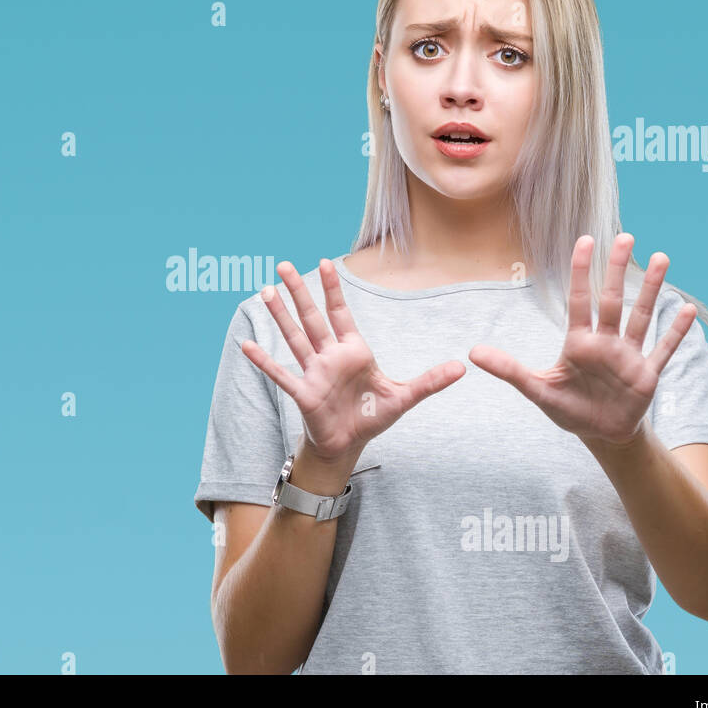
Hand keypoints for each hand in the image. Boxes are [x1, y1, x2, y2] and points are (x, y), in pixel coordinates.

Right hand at [241, 258, 466, 465]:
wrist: (349, 444)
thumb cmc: (372, 416)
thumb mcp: (404, 397)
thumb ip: (430, 381)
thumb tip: (461, 368)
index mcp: (353, 351)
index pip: (341, 313)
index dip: (332, 289)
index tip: (324, 263)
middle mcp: (329, 357)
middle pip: (312, 318)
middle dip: (299, 292)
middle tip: (282, 264)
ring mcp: (313, 373)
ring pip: (294, 337)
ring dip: (280, 315)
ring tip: (265, 291)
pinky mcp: (303, 392)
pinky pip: (280, 374)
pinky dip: (263, 361)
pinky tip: (246, 345)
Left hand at [466, 233, 696, 446]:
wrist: (598, 434)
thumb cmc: (568, 408)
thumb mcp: (536, 390)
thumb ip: (508, 370)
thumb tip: (471, 352)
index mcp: (578, 343)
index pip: (578, 300)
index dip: (580, 271)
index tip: (585, 239)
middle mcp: (605, 342)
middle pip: (611, 299)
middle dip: (617, 269)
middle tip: (626, 237)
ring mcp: (628, 356)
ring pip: (640, 317)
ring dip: (651, 290)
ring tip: (662, 258)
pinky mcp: (647, 375)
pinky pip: (663, 349)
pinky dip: (674, 332)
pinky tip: (687, 309)